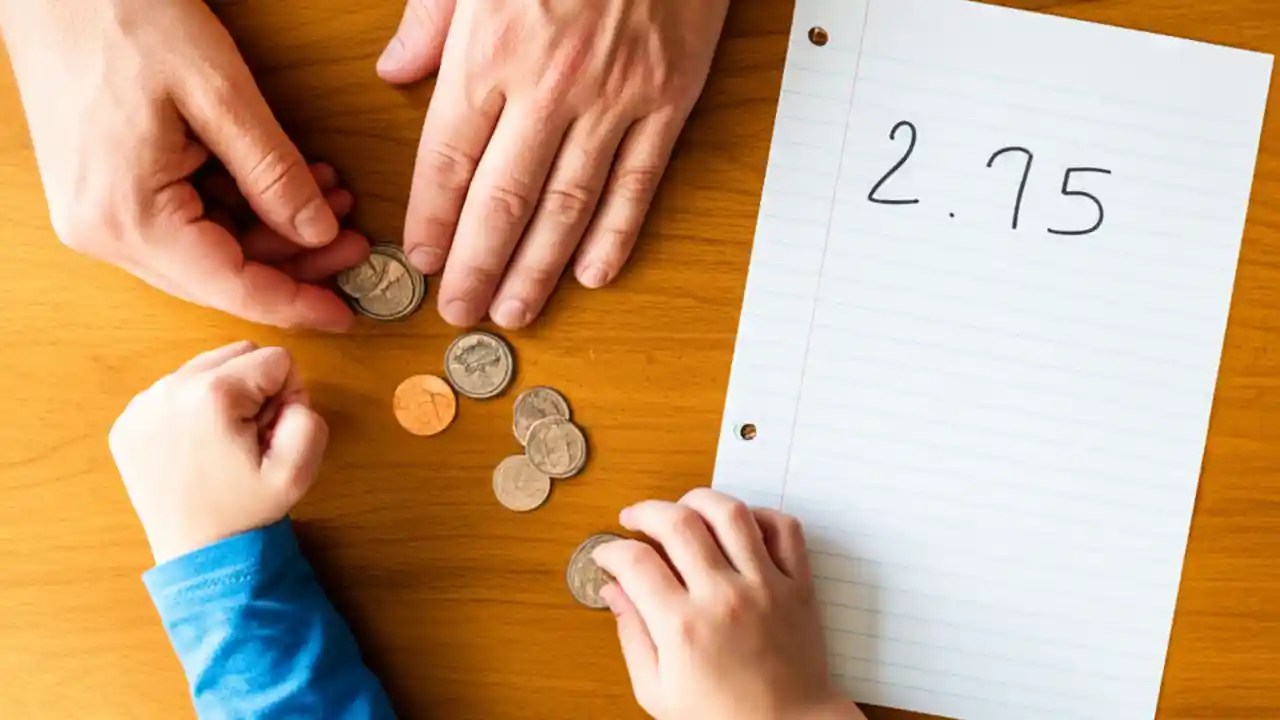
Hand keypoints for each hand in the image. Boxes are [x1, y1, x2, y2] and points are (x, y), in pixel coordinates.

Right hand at [0, 0, 366, 330]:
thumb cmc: (121, 16)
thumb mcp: (219, 94)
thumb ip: (274, 174)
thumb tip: (320, 233)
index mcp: (129, 218)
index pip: (233, 286)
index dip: (298, 303)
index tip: (348, 312)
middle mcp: (106, 231)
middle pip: (221, 275)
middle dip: (296, 262)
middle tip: (357, 241)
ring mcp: (99, 214)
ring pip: (207, 249)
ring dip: (273, 229)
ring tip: (331, 196)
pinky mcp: (104, 193)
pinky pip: (184, 221)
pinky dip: (239, 206)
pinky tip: (287, 182)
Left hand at [109, 342, 327, 563]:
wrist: (198, 553)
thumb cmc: (248, 511)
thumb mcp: (299, 470)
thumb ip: (308, 416)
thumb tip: (288, 394)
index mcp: (214, 394)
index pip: (276, 359)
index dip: (288, 395)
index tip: (272, 434)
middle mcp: (171, 387)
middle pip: (238, 353)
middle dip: (255, 388)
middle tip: (250, 436)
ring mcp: (143, 403)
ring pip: (205, 368)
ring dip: (223, 396)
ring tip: (222, 443)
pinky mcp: (128, 420)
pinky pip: (174, 391)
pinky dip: (191, 410)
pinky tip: (195, 448)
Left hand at [378, 0, 730, 328]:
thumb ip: (429, 20)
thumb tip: (394, 73)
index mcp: (492, 48)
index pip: (449, 158)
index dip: (431, 219)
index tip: (419, 259)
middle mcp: (550, 85)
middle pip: (503, 200)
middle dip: (475, 266)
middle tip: (459, 312)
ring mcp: (615, 99)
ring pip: (568, 206)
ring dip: (537, 268)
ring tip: (514, 310)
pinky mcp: (668, 101)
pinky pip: (637, 183)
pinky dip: (615, 234)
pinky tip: (592, 273)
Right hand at [593, 489, 863, 719]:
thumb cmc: (722, 719)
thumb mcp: (658, 691)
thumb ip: (632, 635)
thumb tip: (612, 590)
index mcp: (683, 628)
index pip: (635, 561)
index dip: (611, 550)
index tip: (608, 554)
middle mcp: (724, 597)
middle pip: (677, 522)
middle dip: (645, 511)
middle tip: (634, 519)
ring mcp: (765, 586)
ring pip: (730, 512)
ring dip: (698, 500)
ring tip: (682, 510)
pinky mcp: (799, 585)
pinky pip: (784, 528)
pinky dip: (760, 515)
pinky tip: (738, 526)